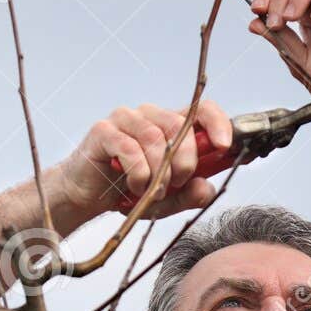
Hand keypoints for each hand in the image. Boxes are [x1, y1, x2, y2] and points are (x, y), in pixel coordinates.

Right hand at [54, 99, 234, 219]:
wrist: (86, 196)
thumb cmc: (127, 191)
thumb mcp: (166, 200)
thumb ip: (189, 195)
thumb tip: (206, 188)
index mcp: (170, 126)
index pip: (202, 110)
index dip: (218, 123)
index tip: (224, 146)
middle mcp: (150, 115)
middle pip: (180, 125)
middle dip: (185, 162)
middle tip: (176, 185)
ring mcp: (126, 119)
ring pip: (155, 138)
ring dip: (159, 173)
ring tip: (152, 192)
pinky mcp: (104, 131)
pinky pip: (130, 149)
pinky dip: (138, 175)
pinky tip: (134, 188)